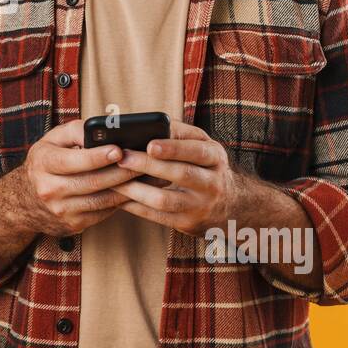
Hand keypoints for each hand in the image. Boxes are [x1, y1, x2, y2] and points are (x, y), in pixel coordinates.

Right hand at [19, 119, 143, 235]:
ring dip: (127, 189)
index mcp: (43, 163)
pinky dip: (121, 202)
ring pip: (101, 200)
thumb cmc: (46, 162)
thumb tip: (104, 130)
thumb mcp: (52, 140)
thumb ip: (76, 131)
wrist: (24, 201)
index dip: (97, 157)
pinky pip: (103, 213)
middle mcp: (49, 189)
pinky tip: (135, 191)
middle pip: (92, 182)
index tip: (119, 150)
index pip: (73, 161)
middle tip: (143, 162)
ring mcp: (61, 210)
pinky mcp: (73, 224)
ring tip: (146, 176)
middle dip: (121, 172)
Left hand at [111, 122, 247, 234]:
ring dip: (136, 190)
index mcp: (215, 157)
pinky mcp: (187, 223)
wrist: (232, 205)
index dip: (173, 148)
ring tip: (115, 180)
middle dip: (148, 166)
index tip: (150, 144)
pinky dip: (136, 207)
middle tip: (122, 158)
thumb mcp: (203, 146)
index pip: (197, 151)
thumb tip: (146, 124)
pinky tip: (120, 198)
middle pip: (180, 174)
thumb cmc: (205, 166)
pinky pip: (157, 217)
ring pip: (165, 200)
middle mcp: (212, 182)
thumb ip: (179, 133)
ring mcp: (200, 206)